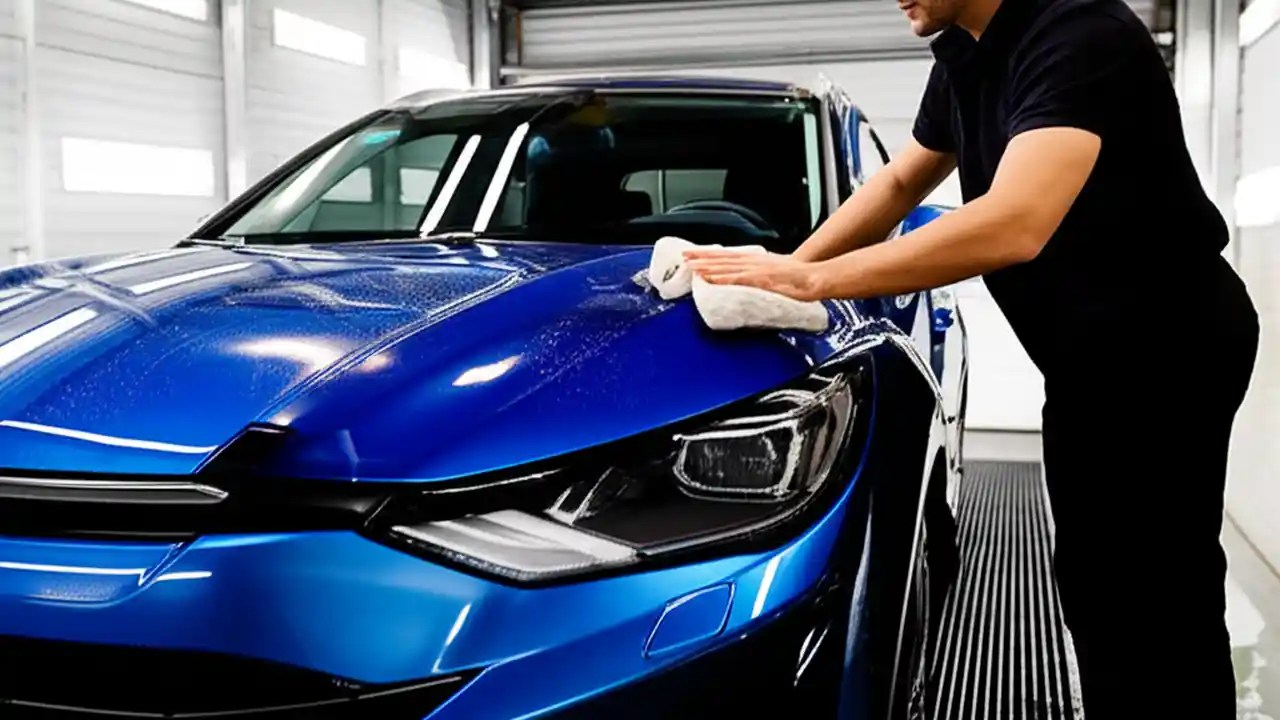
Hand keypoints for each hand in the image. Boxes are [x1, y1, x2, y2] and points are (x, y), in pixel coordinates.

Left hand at [683, 250, 826, 301]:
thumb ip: (755, 274)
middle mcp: (753, 261)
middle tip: (683, 256)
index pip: (726, 255)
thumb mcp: (772, 272)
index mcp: (754, 259)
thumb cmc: (795, 278)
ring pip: (727, 266)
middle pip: (722, 258)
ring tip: (692, 267)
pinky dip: (724, 278)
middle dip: (701, 257)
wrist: (814, 278)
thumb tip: (741, 278)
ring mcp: (757, 270)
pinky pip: (739, 279)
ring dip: (708, 266)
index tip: (691, 254)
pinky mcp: (762, 279)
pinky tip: (712, 279)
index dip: (707, 254)